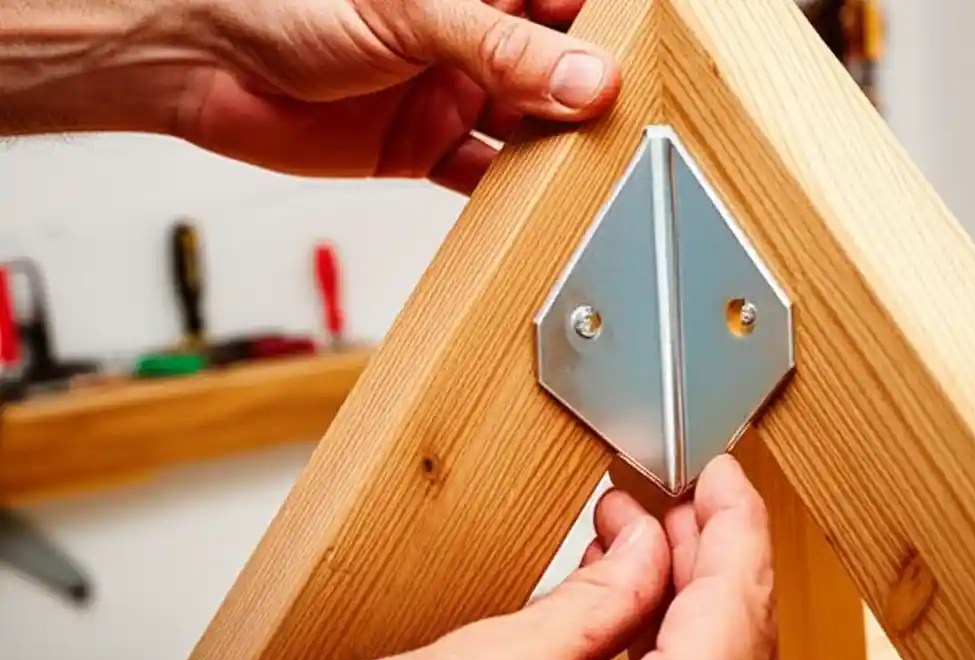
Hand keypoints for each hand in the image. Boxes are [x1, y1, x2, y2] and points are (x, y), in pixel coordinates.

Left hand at [0, 0, 619, 192]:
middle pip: (560, 68)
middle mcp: (472, 36)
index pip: (570, 3)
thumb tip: (590, 83)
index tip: (655, 61)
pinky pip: (482, 174)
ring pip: (530, 126)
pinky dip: (509, 193)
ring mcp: (449, 91)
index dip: (615, 31)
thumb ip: (505, 52)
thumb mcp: (413, 13)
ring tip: (600, 172)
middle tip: (640, 127)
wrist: (198, 58)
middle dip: (597, 96)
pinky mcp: (421, 145)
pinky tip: (539, 204)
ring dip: (561, 150)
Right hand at [296, 455, 778, 659]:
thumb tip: (649, 541)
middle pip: (739, 649)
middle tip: (677, 496)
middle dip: (711, 559)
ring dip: (689, 601)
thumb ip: (592, 601)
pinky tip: (631, 601)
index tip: (722, 476)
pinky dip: (669, 650)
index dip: (736, 530)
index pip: (734, 616)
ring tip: (643, 536)